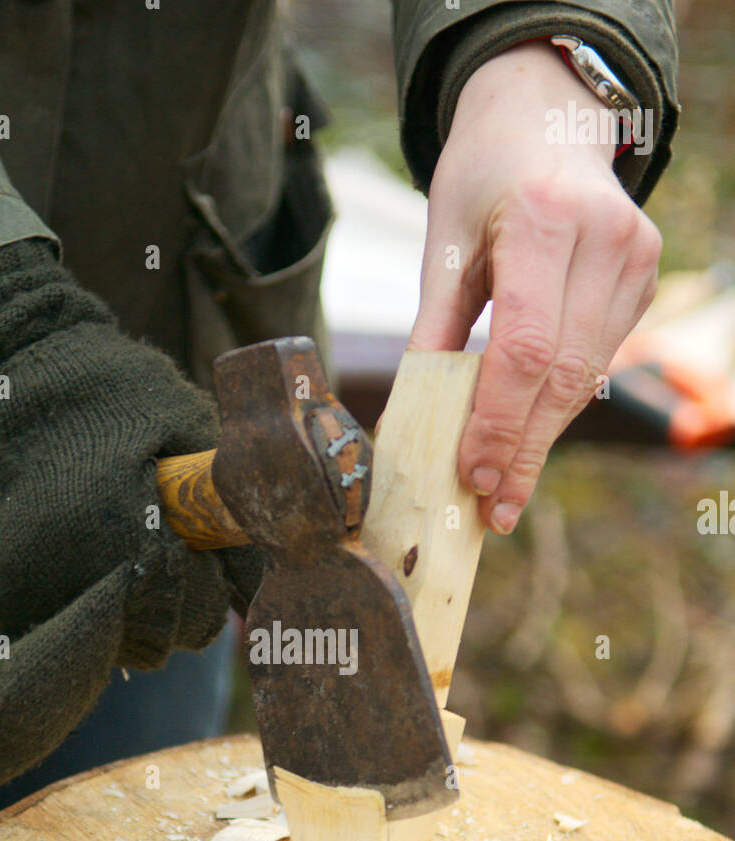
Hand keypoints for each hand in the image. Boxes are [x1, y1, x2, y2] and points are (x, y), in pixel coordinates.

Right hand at [0, 240, 261, 806]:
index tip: (204, 555)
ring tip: (125, 546)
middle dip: (175, 605)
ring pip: (108, 641)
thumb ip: (227, 502)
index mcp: (122, 534)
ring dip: (130, 609)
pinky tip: (84, 551)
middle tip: (169, 553)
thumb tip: (277, 566)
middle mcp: (66, 577)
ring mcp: (20, 592)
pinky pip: (60, 623)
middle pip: (152, 640)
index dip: (208, 588)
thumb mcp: (185, 425)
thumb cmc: (104, 387)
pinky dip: (82, 601)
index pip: (190, 614)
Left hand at [411, 41, 661, 533]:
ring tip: (506, 490)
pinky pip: (598, 360)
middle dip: (523, 450)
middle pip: (563, 375)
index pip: (525, 348)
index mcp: (544, 220)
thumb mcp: (445, 242)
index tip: (473, 476)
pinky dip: (559, 403)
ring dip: (542, 437)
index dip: (498, 422)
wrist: (546, 115)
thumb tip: (412, 419)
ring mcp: (636, 257)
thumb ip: (434, 330)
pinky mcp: (645, 276)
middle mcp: (605, 238)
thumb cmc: (484, 176)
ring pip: (586, 377)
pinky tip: (530, 436)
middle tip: (493, 509)